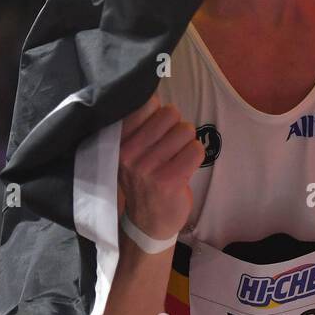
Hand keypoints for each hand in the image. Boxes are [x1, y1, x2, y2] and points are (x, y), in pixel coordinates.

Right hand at [116, 96, 202, 241]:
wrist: (147, 223)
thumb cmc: (144, 179)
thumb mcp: (131, 151)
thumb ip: (140, 124)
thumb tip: (154, 92)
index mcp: (119, 141)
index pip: (147, 104)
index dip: (159, 113)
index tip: (158, 128)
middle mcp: (129, 152)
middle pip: (170, 113)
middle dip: (176, 127)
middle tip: (170, 146)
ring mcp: (148, 168)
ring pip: (185, 130)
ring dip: (187, 142)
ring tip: (176, 158)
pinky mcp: (168, 180)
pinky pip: (196, 149)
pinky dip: (196, 156)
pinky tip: (185, 168)